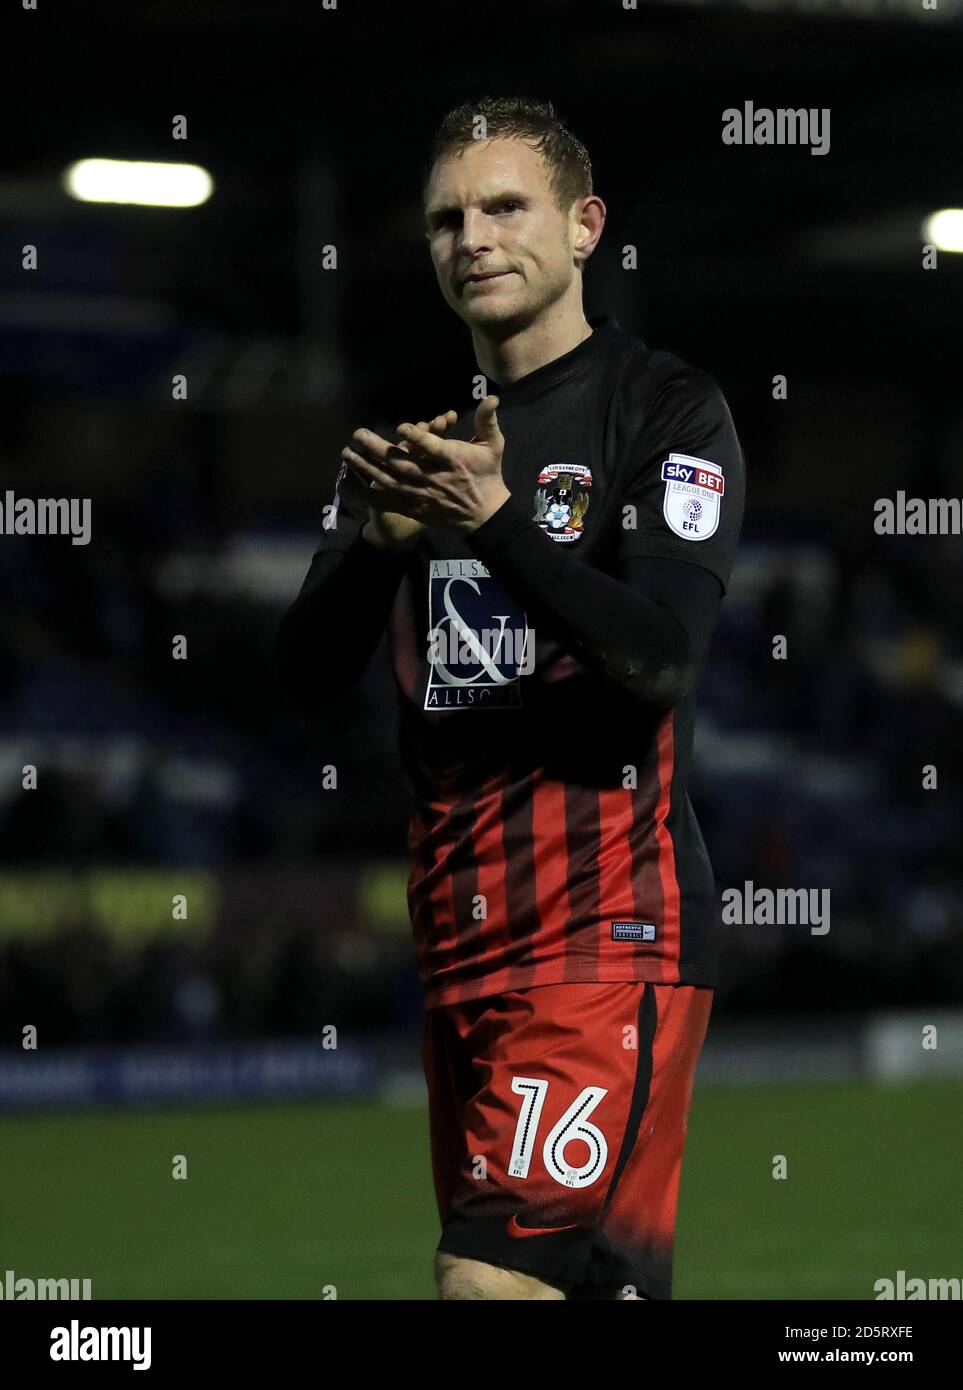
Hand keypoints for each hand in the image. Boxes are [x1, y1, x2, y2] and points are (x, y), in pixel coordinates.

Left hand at [342, 396, 510, 534]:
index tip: (402, 427)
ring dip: (365, 467)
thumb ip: (487, 420)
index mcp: (453, 460)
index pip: (432, 448)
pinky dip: (363, 493)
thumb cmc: (487, 475)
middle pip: (402, 464)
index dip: (417, 438)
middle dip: (378, 449)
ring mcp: (420, 495)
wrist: (484, 515)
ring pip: (388, 480)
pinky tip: (344, 483)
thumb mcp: (492, 446)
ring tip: (347, 453)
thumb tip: (492, 396)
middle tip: (358, 434)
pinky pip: (383, 501)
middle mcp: (433, 478)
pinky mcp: (412, 508)